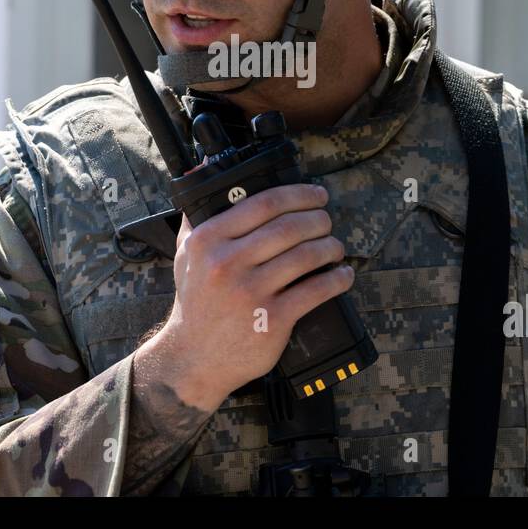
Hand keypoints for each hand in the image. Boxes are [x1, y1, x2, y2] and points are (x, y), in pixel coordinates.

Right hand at [144, 183, 353, 409]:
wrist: (195, 357)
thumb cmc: (197, 301)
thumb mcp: (185, 255)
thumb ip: (196, 215)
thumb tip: (203, 171)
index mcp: (208, 240)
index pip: (264, 203)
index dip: (299, 195)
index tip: (317, 196)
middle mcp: (227, 263)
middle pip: (290, 227)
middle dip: (319, 220)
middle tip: (327, 222)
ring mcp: (251, 292)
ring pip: (307, 255)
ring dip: (331, 247)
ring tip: (335, 247)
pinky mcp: (272, 319)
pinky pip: (316, 290)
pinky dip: (337, 279)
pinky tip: (342, 275)